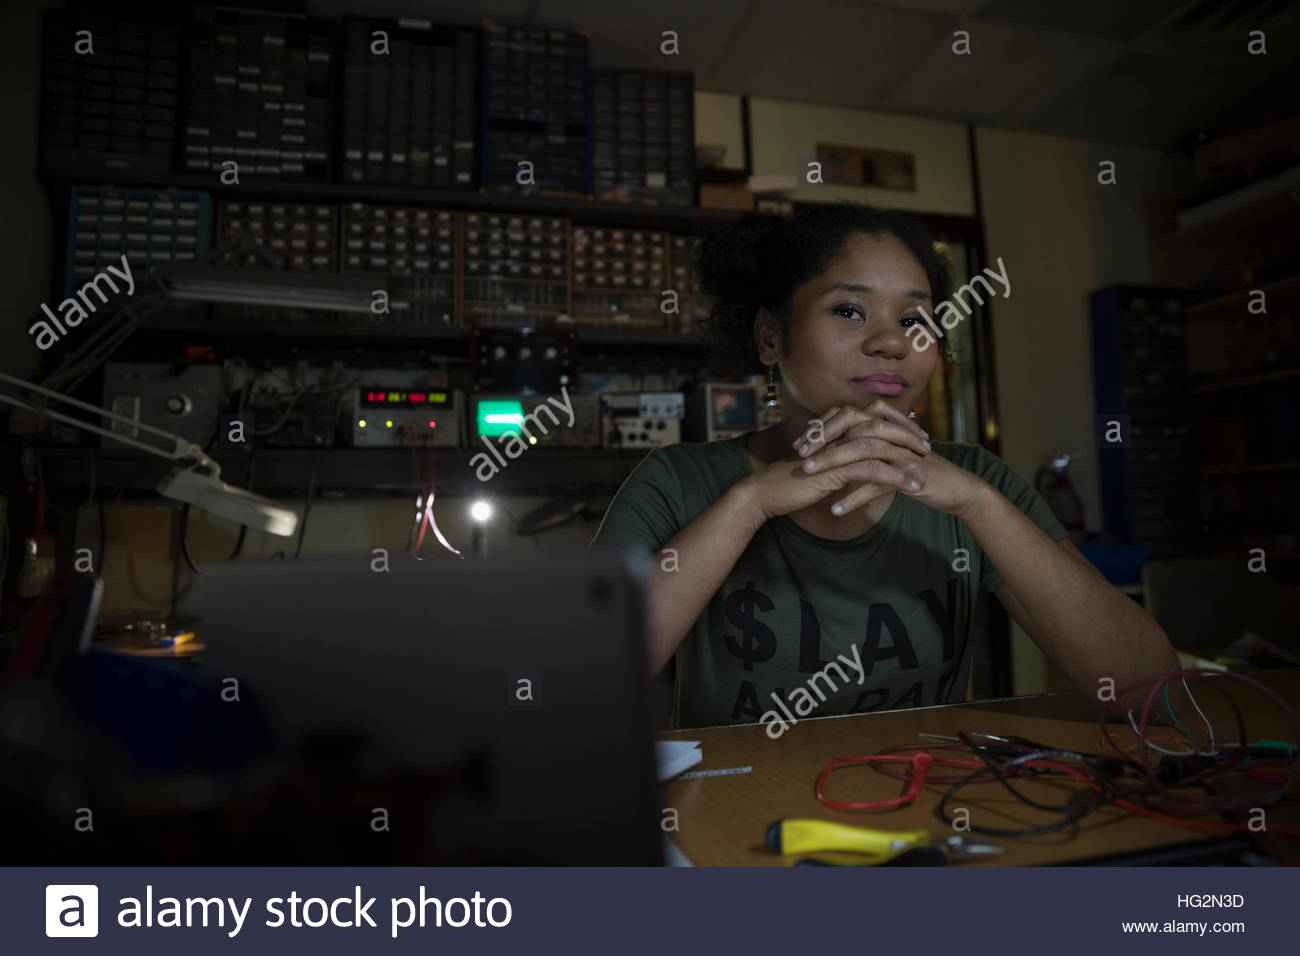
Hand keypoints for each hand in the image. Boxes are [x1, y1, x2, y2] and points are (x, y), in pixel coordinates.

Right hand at [740, 402, 930, 520]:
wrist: (765, 492)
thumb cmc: (789, 482)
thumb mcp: (819, 467)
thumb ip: (836, 460)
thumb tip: (853, 463)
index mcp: (834, 430)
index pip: (872, 420)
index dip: (895, 426)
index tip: (914, 436)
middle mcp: (837, 434)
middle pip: (881, 426)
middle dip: (908, 435)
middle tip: (928, 446)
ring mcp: (837, 449)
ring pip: (881, 446)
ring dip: (907, 458)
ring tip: (926, 471)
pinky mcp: (836, 469)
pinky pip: (873, 470)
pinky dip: (896, 478)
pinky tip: (911, 487)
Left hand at [793, 400, 987, 516]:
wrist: (956, 488)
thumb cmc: (919, 472)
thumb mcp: (891, 455)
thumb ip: (867, 446)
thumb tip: (836, 447)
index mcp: (887, 427)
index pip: (849, 417)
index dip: (823, 428)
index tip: (800, 444)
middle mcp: (894, 435)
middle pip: (853, 429)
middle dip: (823, 441)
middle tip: (799, 456)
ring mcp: (902, 454)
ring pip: (863, 452)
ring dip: (833, 464)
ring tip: (810, 476)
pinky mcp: (910, 476)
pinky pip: (878, 485)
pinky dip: (854, 498)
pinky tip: (836, 509)